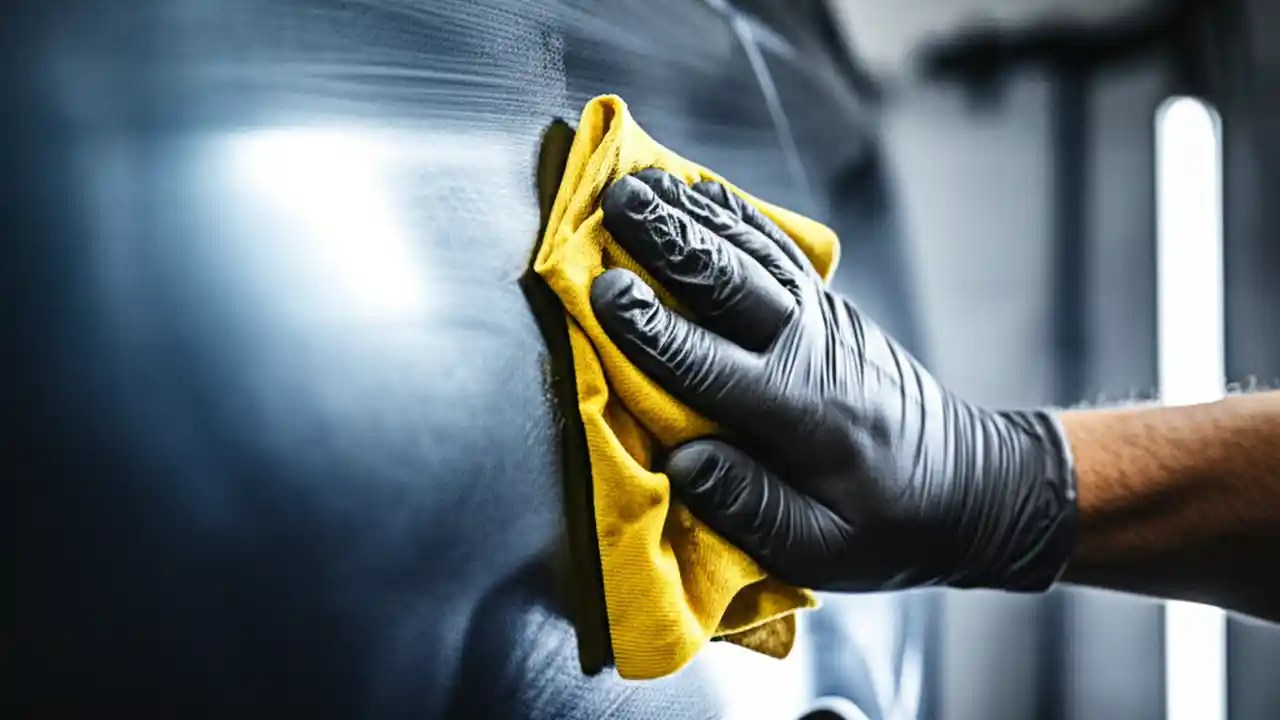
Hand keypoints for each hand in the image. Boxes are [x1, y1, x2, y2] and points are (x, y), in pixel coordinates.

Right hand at [590, 168, 1075, 591]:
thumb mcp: (821, 549)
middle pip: (730, 281)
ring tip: (639, 181)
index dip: (651, 328)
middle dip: (667, 239)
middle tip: (611, 202)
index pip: (710, 363)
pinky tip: (698, 189)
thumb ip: (749, 506)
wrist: (971, 485)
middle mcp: (811, 349)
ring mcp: (823, 317)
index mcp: (800, 413)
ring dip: (692, 213)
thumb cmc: (887, 527)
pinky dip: (734, 213)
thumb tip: (681, 460)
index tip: (602, 292)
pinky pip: (776, 247)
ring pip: (751, 251)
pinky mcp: (829, 304)